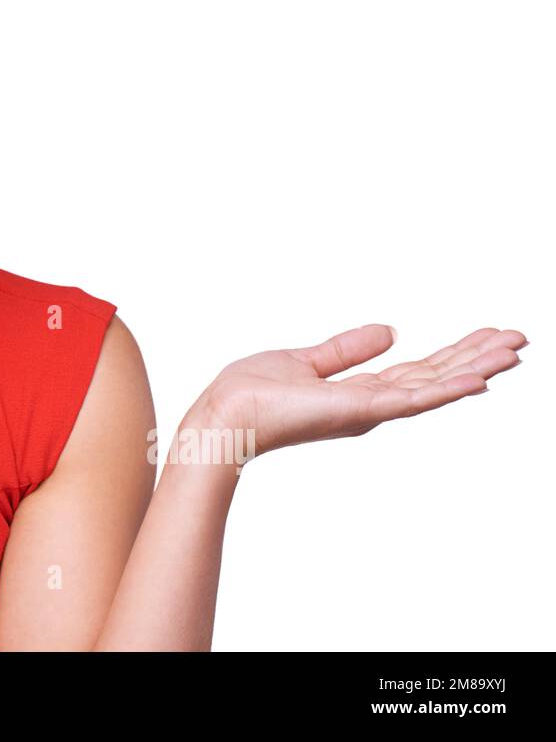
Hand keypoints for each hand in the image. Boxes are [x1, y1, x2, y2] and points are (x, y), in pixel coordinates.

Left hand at [191, 324, 527, 460]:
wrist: (224, 414)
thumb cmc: (251, 393)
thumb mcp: (307, 360)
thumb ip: (348, 349)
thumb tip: (391, 330)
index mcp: (358, 393)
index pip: (418, 372)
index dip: (455, 354)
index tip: (489, 335)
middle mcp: (370, 406)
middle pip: (435, 378)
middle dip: (477, 358)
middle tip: (520, 339)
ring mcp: (367, 410)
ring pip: (434, 386)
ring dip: (475, 367)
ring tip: (514, 349)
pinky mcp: (358, 411)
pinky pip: (412, 399)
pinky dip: (447, 389)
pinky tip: (479, 377)